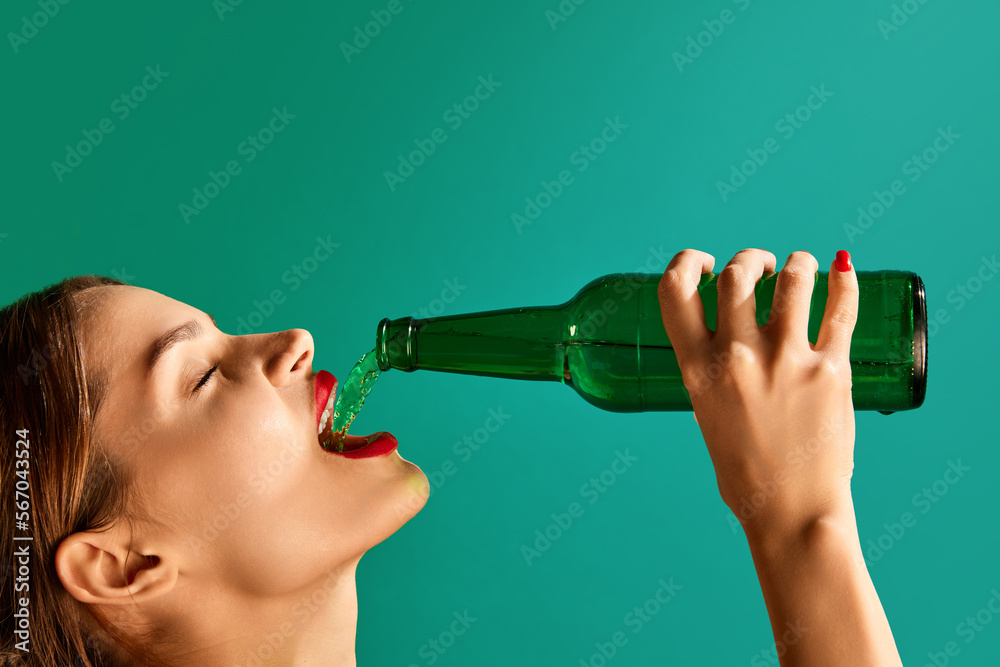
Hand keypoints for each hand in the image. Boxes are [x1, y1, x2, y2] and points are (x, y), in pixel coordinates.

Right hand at [657, 248, 858, 539]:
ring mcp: (787, 360)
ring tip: (801, 266)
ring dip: (796, 263)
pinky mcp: (832, 371)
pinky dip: (845, 281)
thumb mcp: (708, 418)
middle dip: (750, 259)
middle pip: (736, 275)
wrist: (792, 512)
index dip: (686, 262)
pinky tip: (844, 270)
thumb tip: (727, 352)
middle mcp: (738, 357)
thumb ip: (713, 378)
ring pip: (793, 279)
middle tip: (762, 266)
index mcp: (698, 371)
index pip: (675, 291)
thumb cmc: (746, 476)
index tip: (704, 263)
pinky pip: (842, 310)